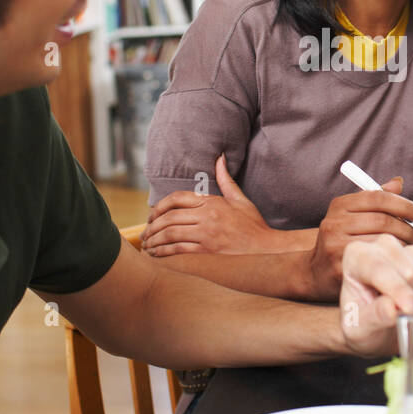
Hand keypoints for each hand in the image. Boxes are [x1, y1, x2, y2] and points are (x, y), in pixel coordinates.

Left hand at [142, 155, 284, 255]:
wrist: (267, 249)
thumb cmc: (254, 225)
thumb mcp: (240, 199)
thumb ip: (226, 179)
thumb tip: (220, 157)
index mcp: (212, 202)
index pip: (177, 198)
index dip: (160, 206)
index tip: (152, 216)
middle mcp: (207, 216)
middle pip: (170, 217)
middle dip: (152, 226)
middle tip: (145, 233)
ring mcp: (207, 234)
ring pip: (171, 234)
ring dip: (155, 240)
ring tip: (147, 245)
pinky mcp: (207, 251)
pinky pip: (179, 250)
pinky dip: (163, 252)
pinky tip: (157, 255)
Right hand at [304, 177, 412, 299]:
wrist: (315, 272)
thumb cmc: (341, 239)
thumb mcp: (353, 215)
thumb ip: (375, 199)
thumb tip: (399, 182)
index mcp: (340, 205)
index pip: (378, 197)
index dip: (406, 205)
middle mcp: (335, 222)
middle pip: (382, 219)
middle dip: (409, 228)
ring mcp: (335, 245)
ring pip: (381, 240)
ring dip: (405, 244)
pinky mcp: (340, 266)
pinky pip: (376, 260)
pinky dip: (394, 259)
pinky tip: (402, 260)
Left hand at [339, 235, 412, 356]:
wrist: (378, 331)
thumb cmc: (363, 325)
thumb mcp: (359, 328)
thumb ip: (373, 317)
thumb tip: (391, 309)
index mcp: (358, 256)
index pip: (380, 267)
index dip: (397, 288)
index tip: (408, 309)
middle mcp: (386, 248)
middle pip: (412, 265)